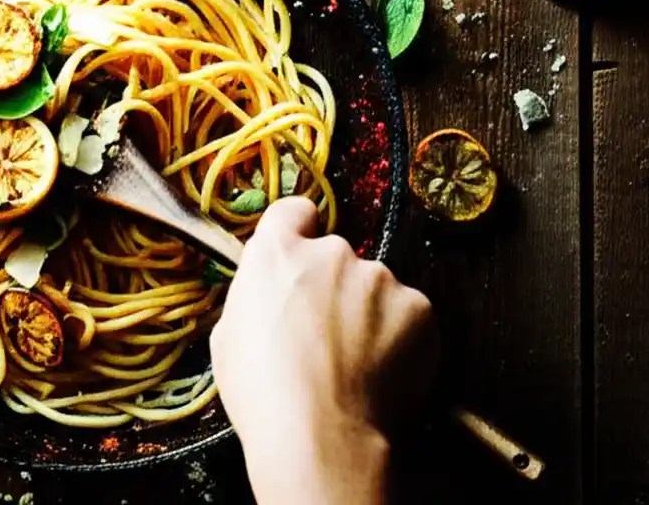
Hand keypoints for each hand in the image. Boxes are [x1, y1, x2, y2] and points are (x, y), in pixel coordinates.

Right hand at [210, 197, 436, 503]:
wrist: (319, 436)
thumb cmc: (262, 393)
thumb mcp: (229, 336)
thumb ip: (255, 296)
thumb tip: (271, 297)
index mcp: (277, 253)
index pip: (293, 211)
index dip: (296, 232)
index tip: (299, 254)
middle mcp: (332, 253)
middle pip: (335, 256)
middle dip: (331, 286)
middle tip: (322, 334)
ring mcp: (380, 278)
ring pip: (374, 287)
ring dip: (366, 312)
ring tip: (353, 363)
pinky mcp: (419, 308)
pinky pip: (408, 314)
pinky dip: (398, 337)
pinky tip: (380, 371)